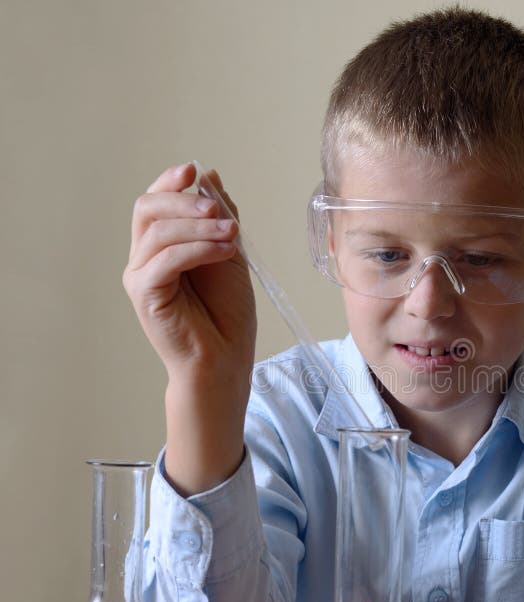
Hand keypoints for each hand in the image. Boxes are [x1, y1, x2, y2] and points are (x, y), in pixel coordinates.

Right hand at [124, 163, 256, 491]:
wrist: (224, 360)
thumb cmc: (226, 314)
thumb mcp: (229, 255)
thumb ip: (219, 218)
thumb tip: (209, 175)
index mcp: (162, 246)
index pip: (155, 202)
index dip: (170, 181)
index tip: (194, 169)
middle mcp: (145, 258)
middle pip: (148, 209)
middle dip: (184, 202)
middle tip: (218, 210)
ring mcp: (141, 276)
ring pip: (158, 231)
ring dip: (199, 226)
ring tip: (232, 234)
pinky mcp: (145, 295)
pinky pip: (165, 259)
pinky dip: (197, 248)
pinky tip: (226, 251)